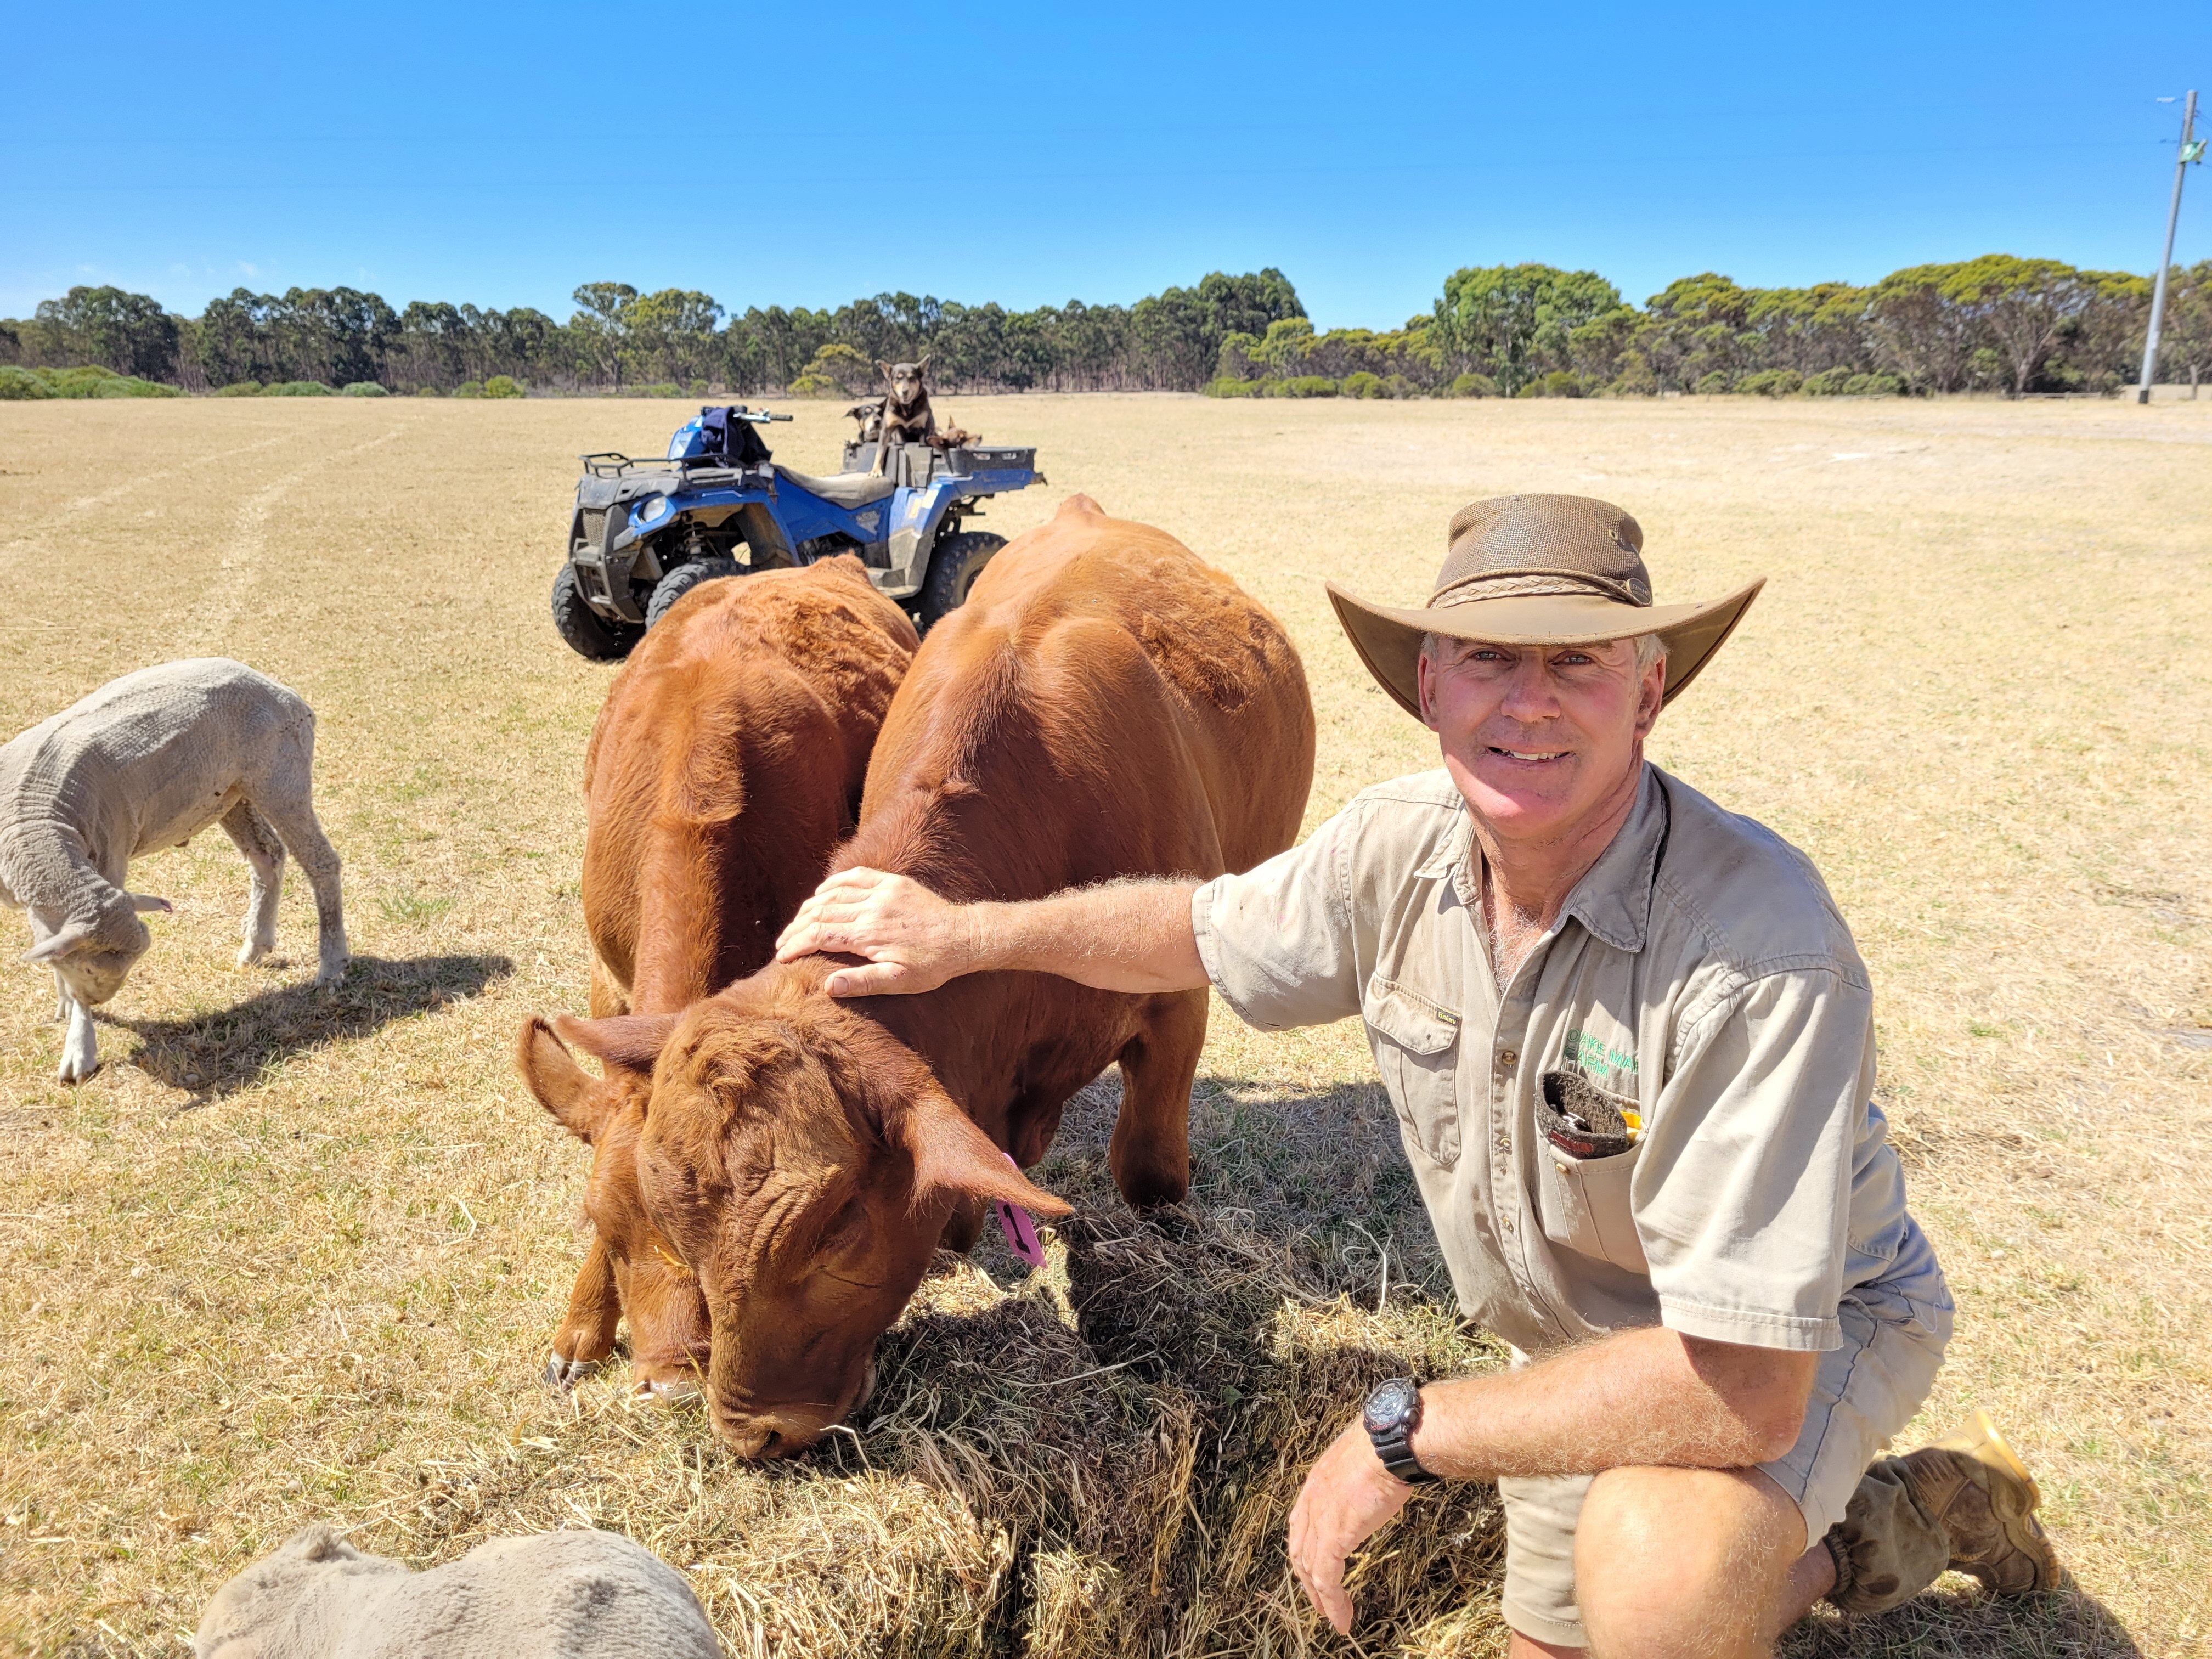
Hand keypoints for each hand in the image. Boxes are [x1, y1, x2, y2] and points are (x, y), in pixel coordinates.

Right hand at [774, 867, 974, 996]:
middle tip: (782, 943)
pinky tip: (821, 894)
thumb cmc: (933, 965)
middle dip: (796, 929)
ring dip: (809, 908)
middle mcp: (872, 908)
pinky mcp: (893, 882)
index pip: (819, 935)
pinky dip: (832, 884)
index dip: (795, 945)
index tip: (781, 956)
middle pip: (820, 913)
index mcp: (869, 934)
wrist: (965, 937)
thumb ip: (863, 982)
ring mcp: (882, 891)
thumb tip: (828, 986)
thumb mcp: (900, 981)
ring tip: (796, 924)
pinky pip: (855, 877)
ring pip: (832, 894)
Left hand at [1287, 1416, 1416, 1634]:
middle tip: (1321, 1601)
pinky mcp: (1334, 1535)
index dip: (1306, 1549)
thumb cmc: (1388, 1443)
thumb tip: (1377, 1480)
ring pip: (1310, 1568)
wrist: (1391, 1441)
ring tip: (1334, 1618)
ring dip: (1322, 1598)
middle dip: (1308, 1579)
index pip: (1301, 1523)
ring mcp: (1320, 1518)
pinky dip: (1333, 1602)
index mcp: (1317, 1481)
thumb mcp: (1365, 1459)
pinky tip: (1342, 1618)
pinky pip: (1327, 1577)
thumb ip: (1361, 1477)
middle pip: (1300, 1549)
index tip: (1316, 1567)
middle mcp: (1312, 1499)